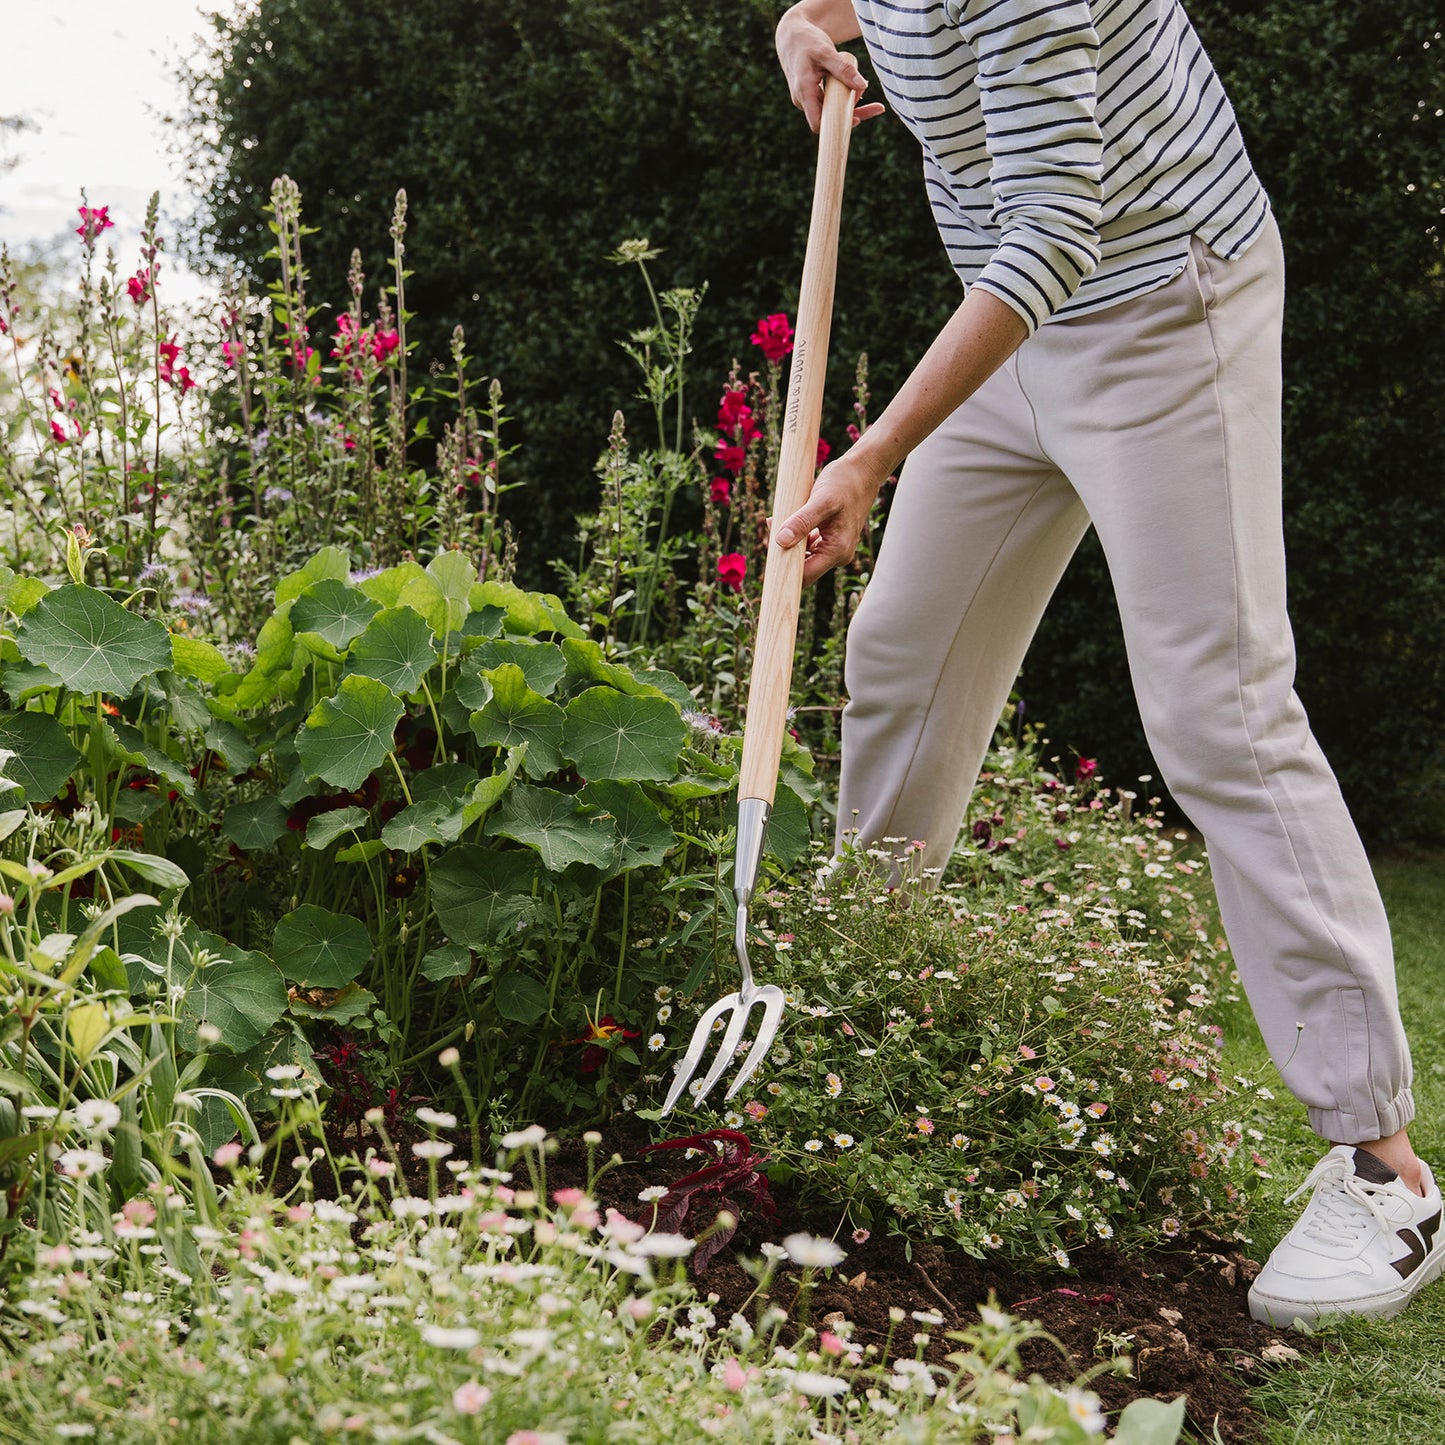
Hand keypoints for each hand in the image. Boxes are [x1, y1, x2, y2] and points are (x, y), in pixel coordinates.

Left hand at [774, 454, 885, 585]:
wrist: (863, 471)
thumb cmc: (844, 483)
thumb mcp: (821, 500)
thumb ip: (802, 522)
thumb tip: (781, 541)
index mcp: (837, 551)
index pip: (805, 577)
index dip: (784, 574)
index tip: (767, 564)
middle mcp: (837, 554)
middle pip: (801, 568)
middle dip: (782, 553)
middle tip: (771, 527)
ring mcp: (834, 547)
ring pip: (802, 556)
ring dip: (787, 542)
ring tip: (776, 520)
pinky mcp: (829, 538)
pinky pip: (807, 545)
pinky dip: (795, 535)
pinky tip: (786, 519)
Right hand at [775, 5, 885, 132]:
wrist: (791, 36)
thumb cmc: (806, 41)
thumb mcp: (825, 52)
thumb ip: (843, 69)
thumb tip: (863, 86)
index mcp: (804, 92)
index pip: (817, 123)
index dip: (835, 126)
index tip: (855, 120)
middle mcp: (804, 100)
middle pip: (829, 119)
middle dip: (852, 114)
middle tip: (877, 108)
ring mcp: (808, 100)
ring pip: (832, 111)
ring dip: (851, 105)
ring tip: (869, 95)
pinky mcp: (814, 95)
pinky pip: (831, 103)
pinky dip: (845, 99)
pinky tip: (859, 90)